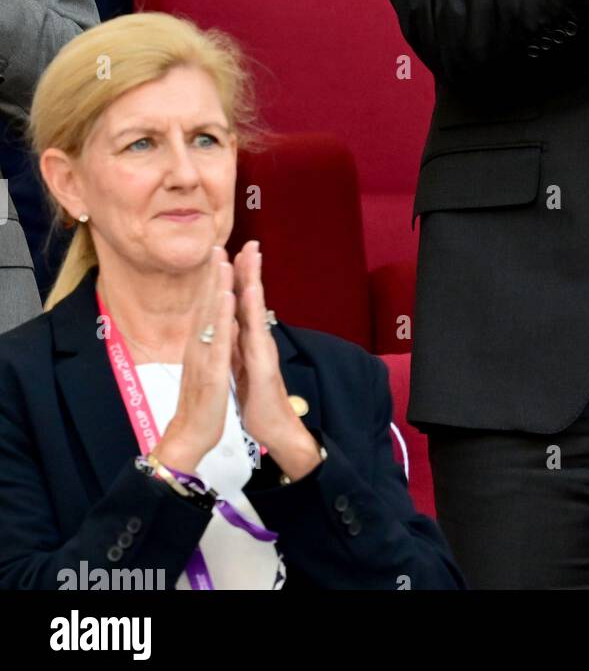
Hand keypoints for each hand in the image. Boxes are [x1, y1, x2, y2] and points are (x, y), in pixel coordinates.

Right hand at [153, 247, 235, 474]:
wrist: (190, 436)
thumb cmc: (201, 403)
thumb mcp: (205, 368)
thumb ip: (208, 345)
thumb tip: (216, 325)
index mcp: (199, 345)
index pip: (205, 307)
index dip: (211, 281)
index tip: (217, 254)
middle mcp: (198, 346)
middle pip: (205, 305)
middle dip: (213, 275)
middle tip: (218, 244)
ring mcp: (204, 357)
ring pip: (211, 317)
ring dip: (217, 288)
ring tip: (223, 261)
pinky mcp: (212, 372)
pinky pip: (219, 341)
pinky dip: (223, 318)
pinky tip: (228, 299)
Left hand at [233, 240, 320, 481]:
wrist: (274, 429)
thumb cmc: (257, 400)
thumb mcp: (242, 368)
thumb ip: (238, 345)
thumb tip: (231, 328)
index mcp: (249, 340)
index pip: (243, 303)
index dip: (239, 278)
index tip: (235, 252)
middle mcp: (259, 340)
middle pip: (253, 299)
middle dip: (250, 269)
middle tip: (250, 241)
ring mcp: (263, 349)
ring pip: (256, 310)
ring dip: (254, 281)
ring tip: (251, 256)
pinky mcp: (263, 362)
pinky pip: (256, 331)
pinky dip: (253, 310)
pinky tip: (251, 292)